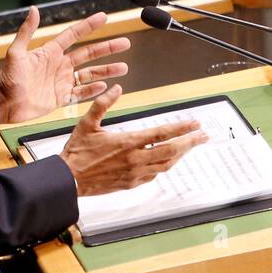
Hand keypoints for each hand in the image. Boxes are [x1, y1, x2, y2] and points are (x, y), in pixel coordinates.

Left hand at [0, 8, 128, 123]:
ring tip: (123, 68)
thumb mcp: (16, 53)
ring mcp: (61, 82)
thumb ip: (27, 31)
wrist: (4, 104)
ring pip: (89, 74)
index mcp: (50, 52)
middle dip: (107, 48)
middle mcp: (59, 65)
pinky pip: (81, 93)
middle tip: (125, 43)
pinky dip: (94, 90)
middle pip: (88, 54)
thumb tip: (33, 9)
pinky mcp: (60, 98)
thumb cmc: (7, 79)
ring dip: (106, 70)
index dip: (88, 26)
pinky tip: (106, 86)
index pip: (74, 35)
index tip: (104, 17)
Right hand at [60, 86, 208, 195]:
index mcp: (128, 142)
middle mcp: (135, 159)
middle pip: (171, 151)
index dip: (182, 128)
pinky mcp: (131, 184)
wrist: (68, 180)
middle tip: (203, 136)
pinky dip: (164, 165)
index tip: (195, 123)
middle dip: (190, 142)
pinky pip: (154, 175)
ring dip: (180, 154)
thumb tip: (117, 88)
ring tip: (190, 146)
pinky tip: (167, 160)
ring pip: (166, 164)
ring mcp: (135, 173)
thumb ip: (103, 104)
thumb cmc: (77, 152)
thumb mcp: (87, 123)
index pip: (162, 133)